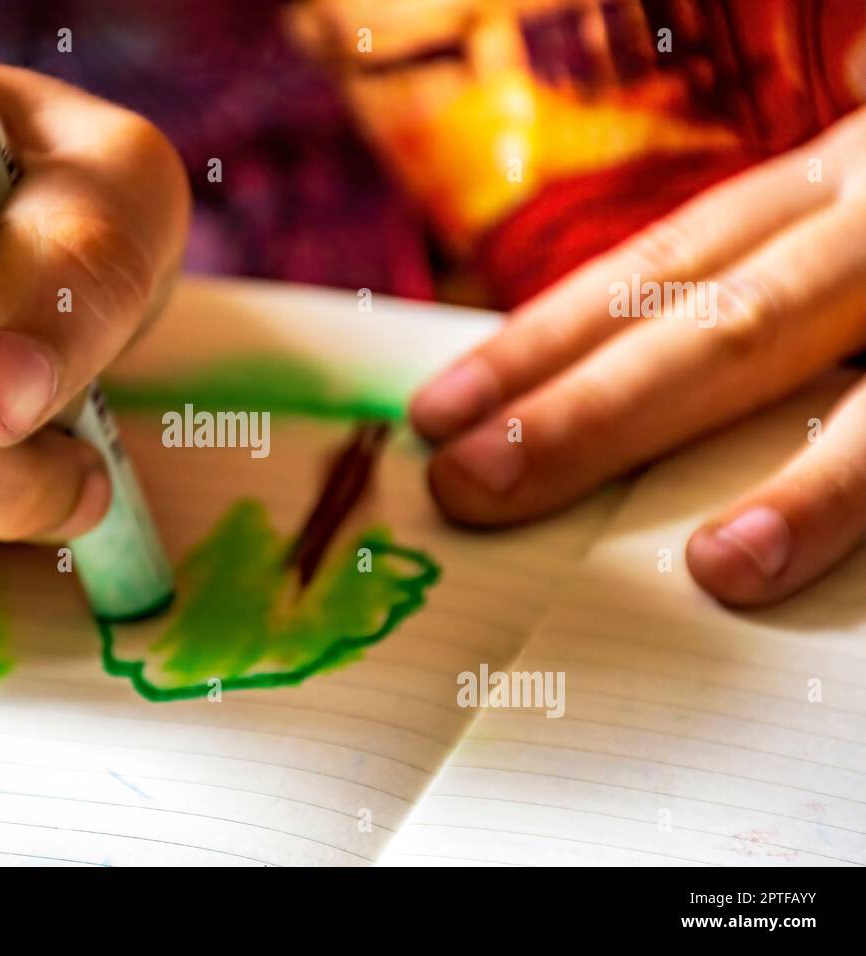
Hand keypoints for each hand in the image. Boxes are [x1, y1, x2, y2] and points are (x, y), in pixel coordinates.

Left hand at [411, 107, 865, 606]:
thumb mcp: (836, 223)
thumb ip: (741, 283)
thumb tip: (586, 376)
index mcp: (826, 192)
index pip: (656, 270)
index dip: (540, 339)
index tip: (440, 408)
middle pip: (723, 324)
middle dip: (592, 409)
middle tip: (471, 485)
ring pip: (858, 388)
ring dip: (786, 482)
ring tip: (703, 565)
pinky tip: (785, 560)